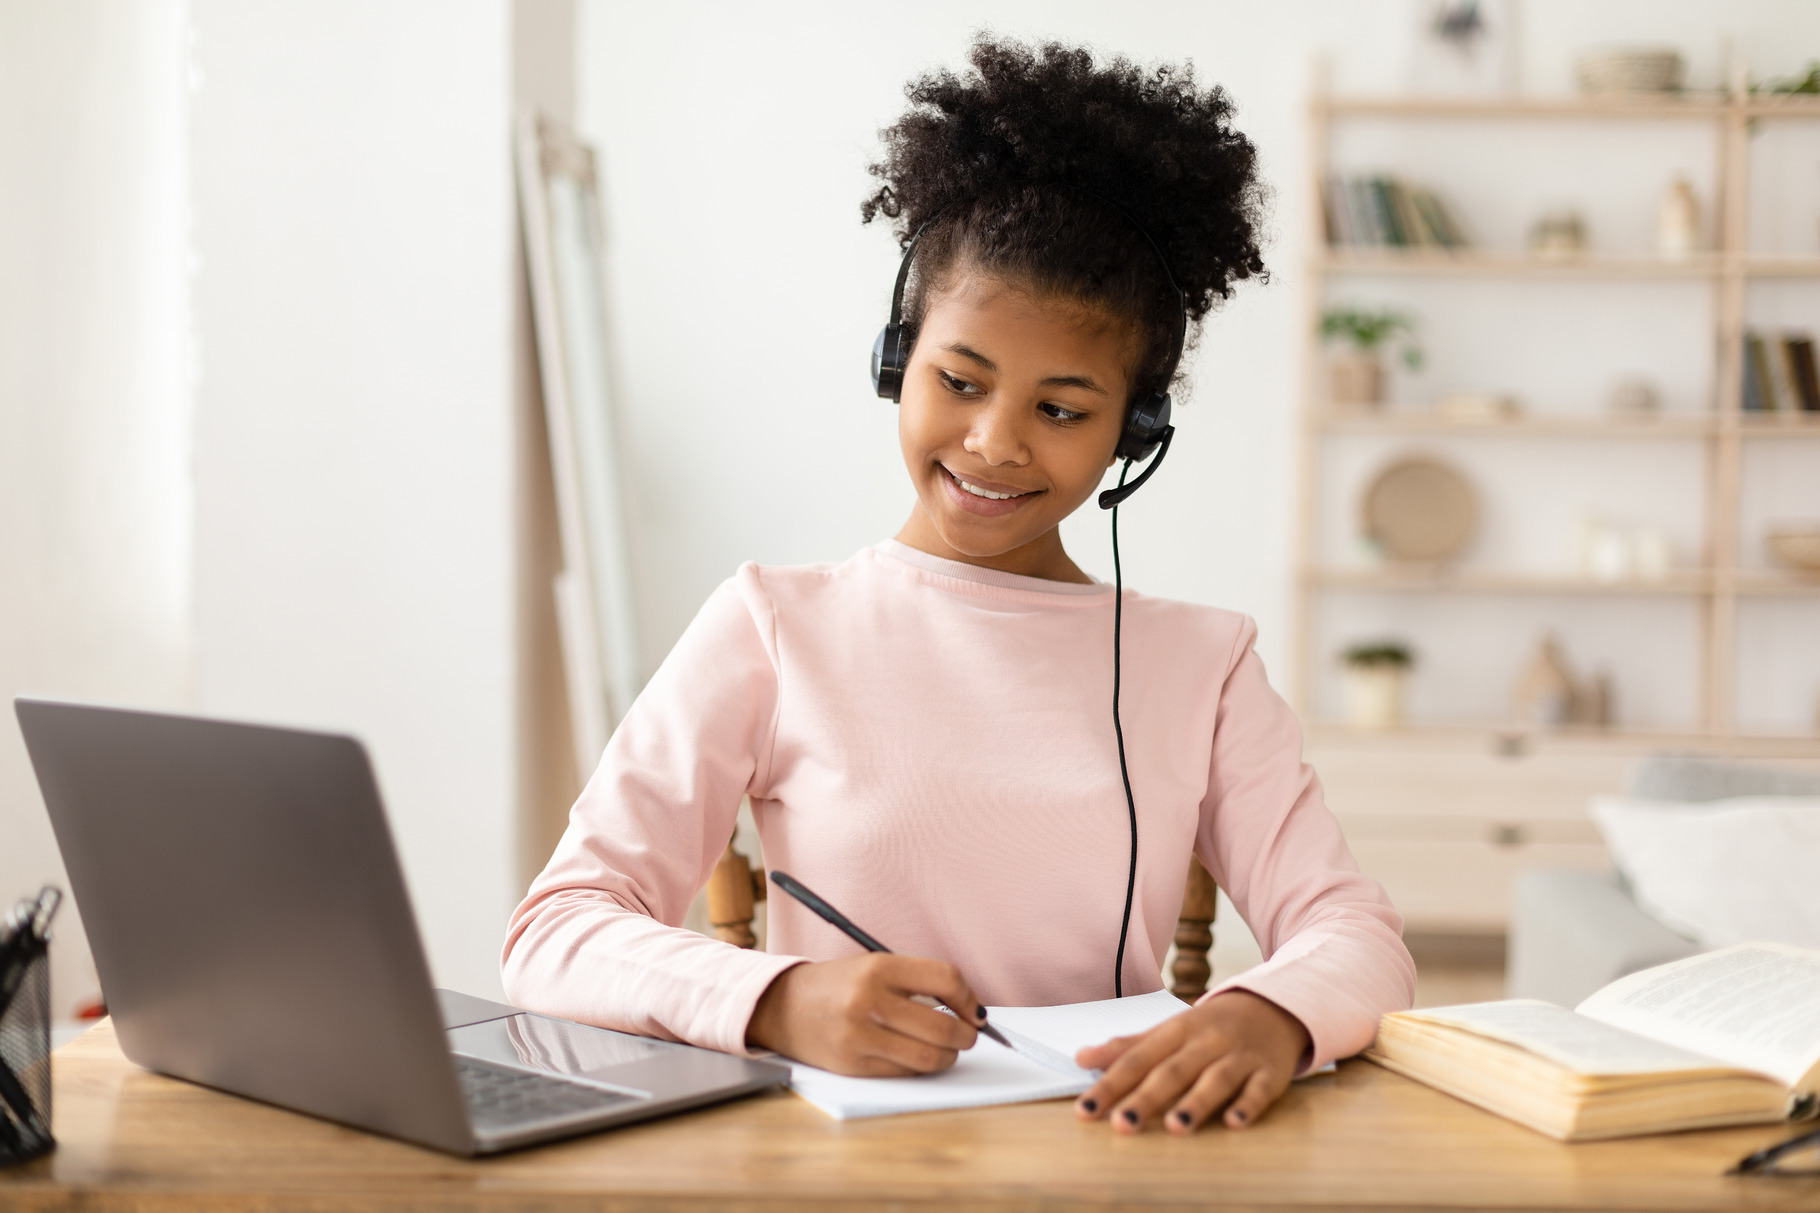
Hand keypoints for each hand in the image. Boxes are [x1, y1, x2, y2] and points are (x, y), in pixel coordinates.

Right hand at [746, 953, 984, 1076]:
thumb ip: (918, 982)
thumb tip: (970, 1010)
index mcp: (879, 967)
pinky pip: (905, 1072)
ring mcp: (860, 1036)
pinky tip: (917, 1056)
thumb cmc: (837, 985)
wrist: (782, 1006)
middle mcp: (869, 1000)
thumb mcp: (874, 966)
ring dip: (948, 1056)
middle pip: (943, 1025)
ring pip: (928, 1056)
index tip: (976, 1011)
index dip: (970, 998)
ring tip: (946, 1049)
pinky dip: (920, 1067)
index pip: (945, 979)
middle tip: (968, 1035)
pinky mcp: (853, 1065)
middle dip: (966, 1035)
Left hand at [1073, 989, 1309, 1134]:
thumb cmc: (1210, 1026)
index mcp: (1176, 1030)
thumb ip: (1128, 1047)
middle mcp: (1206, 1041)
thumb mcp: (1169, 1030)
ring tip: (1175, 1126)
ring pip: (1215, 1079)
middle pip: (1172, 1070)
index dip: (1110, 1084)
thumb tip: (1081, 1059)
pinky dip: (1248, 1105)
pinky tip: (1234, 1123)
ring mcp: (1239, 1056)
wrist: (1272, 1005)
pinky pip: (1259, 1090)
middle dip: (1146, 1098)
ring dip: (1196, 1102)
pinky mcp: (1269, 1072)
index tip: (1086, 1110)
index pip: (1137, 1059)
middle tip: (1122, 1124)